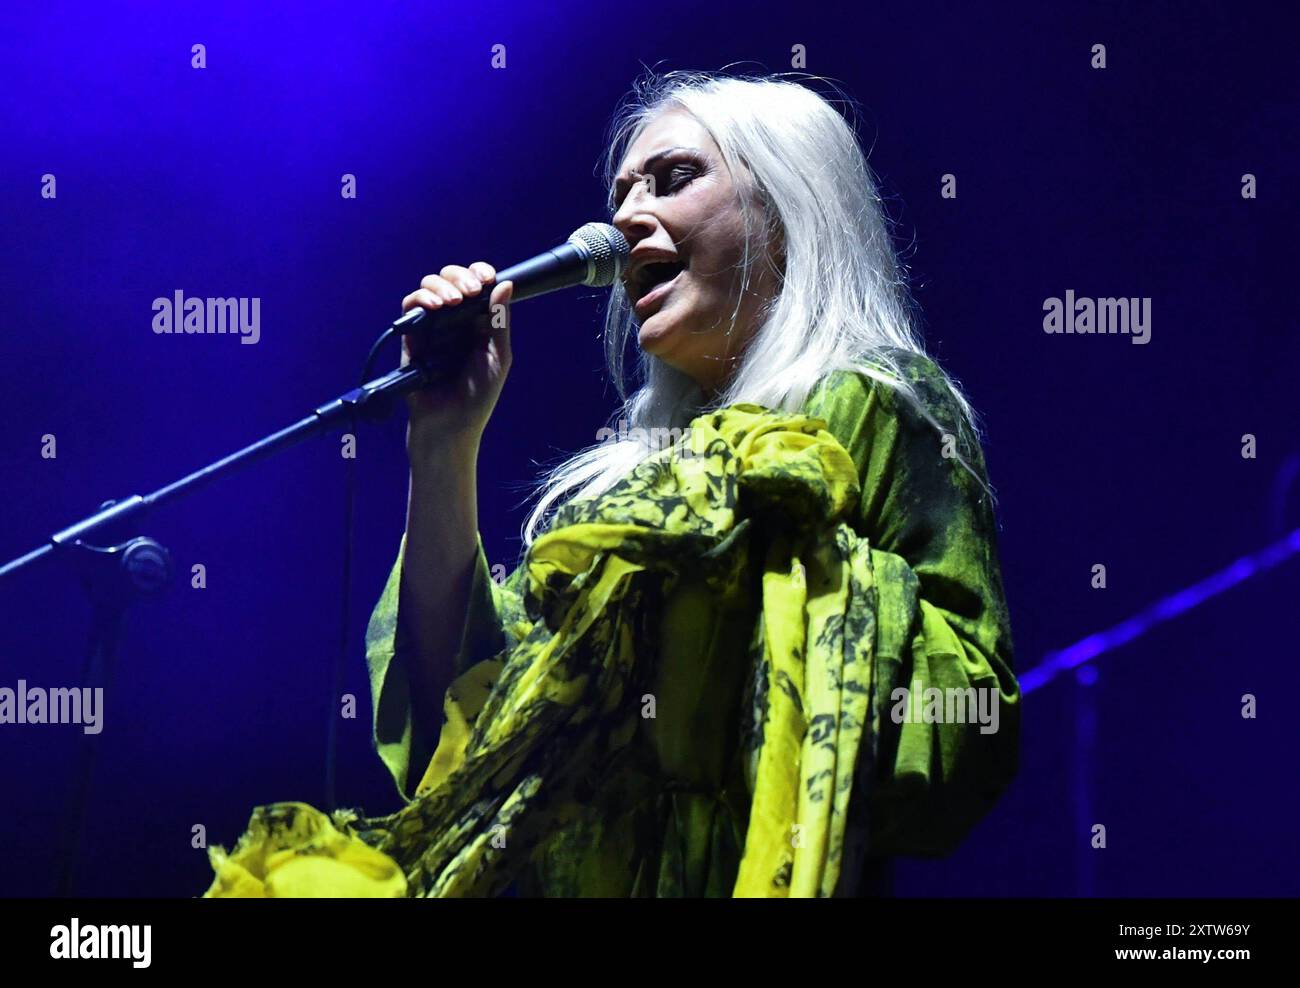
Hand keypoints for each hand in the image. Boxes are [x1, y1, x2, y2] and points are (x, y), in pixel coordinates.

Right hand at [399, 262, 512, 464]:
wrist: (450, 426)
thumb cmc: (478, 397)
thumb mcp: (498, 357)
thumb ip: (500, 321)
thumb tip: (505, 284)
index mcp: (479, 323)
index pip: (478, 286)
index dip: (480, 273)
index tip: (486, 277)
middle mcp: (455, 321)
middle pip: (452, 279)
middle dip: (461, 277)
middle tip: (471, 292)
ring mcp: (433, 327)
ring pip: (430, 287)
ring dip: (441, 285)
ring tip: (452, 302)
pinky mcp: (412, 337)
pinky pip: (410, 308)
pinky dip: (421, 300)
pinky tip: (436, 308)